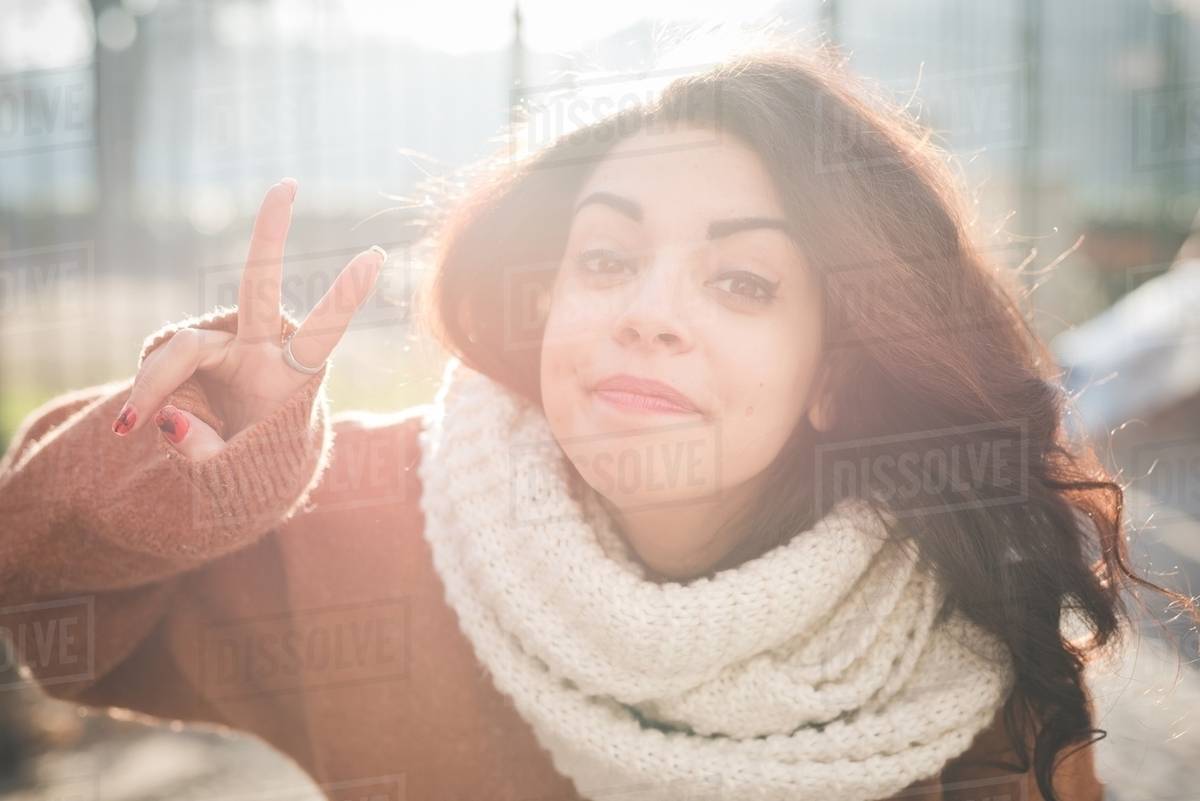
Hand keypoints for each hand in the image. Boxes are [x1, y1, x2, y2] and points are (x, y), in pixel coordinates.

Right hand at [111, 178, 384, 458]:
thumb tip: (167, 420)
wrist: (230, 460)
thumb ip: (201, 451)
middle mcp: (260, 350)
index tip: (376, 254)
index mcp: (291, 376)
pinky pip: (162, 364)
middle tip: (286, 184)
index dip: (344, 296)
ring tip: (125, 428)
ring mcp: (224, 345)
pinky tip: (127, 425)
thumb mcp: (227, 471)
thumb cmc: (245, 458)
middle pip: (260, 287)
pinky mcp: (191, 348)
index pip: (322, 331)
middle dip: (269, 235)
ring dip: (155, 385)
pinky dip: (144, 392)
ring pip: (184, 349)